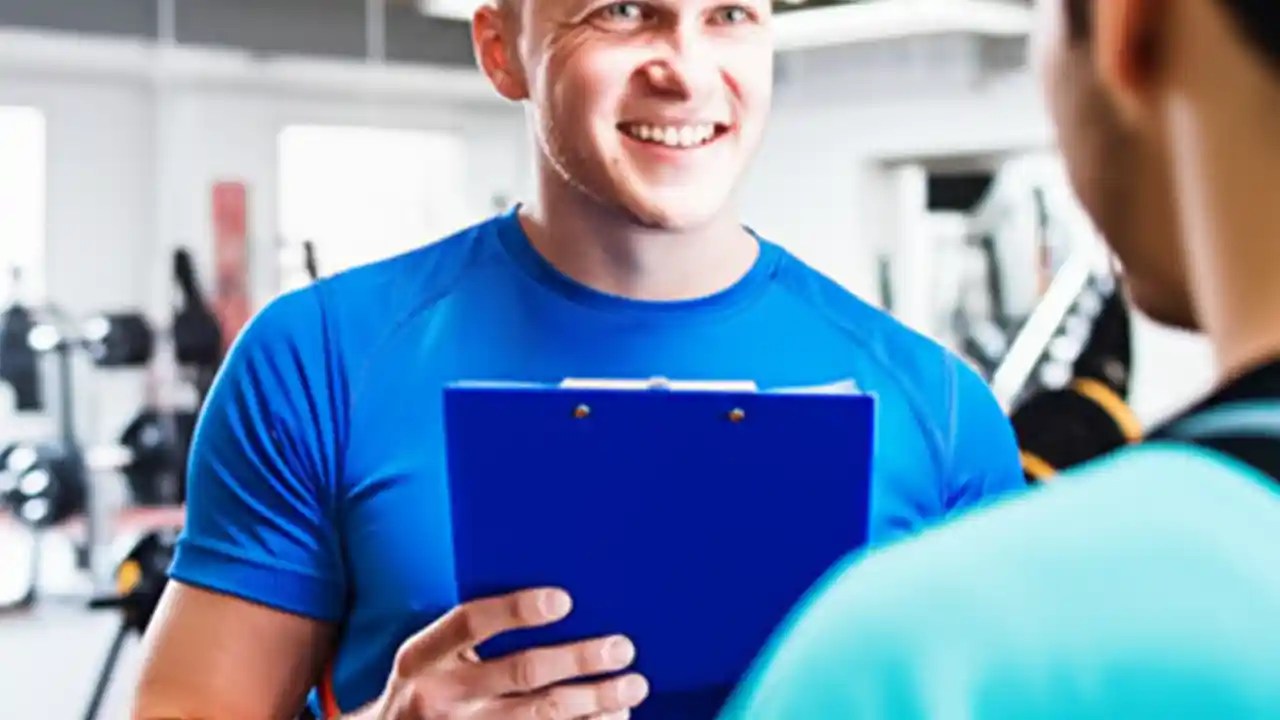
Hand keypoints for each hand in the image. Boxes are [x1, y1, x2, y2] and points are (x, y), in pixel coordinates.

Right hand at [372, 587, 647, 718]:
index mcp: (421, 657)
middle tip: (622, 647)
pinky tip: (612, 718)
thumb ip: (472, 634)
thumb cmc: (426, 687)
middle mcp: (438, 697)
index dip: (516, 609)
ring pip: (542, 716)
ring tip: (632, 686)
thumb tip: (556, 602)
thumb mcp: (428, 657)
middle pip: (520, 672)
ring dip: (595, 700)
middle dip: (579, 657)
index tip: (565, 599)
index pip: (469, 622)